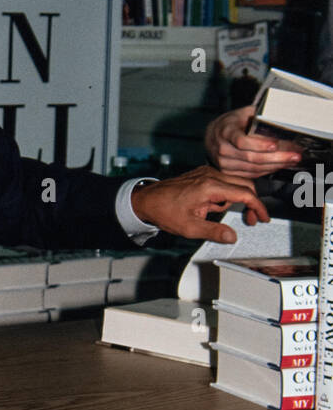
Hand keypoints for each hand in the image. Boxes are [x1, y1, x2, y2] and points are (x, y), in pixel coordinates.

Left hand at [131, 166, 270, 242]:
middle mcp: (210, 175)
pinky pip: (224, 181)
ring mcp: (206, 172)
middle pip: (245, 183)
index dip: (258, 206)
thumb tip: (232, 237)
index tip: (263, 218)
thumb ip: (213, 232)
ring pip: (235, 181)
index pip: (244, 193)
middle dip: (252, 202)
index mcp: (210, 186)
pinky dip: (228, 193)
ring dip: (240, 198)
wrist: (146, 200)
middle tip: (253, 220)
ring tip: (233, 216)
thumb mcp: (190, 227)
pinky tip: (217, 207)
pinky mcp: (202, 174)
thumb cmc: (164, 211)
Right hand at [204, 106, 303, 177]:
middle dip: (277, 157)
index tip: (275, 144)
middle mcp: (223, 149)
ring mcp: (224, 163)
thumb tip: (283, 117)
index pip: (242, 141)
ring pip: (253, 168)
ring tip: (291, 160)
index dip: (259, 144)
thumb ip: (259, 115)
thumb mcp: (243, 113)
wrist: (213, 136)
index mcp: (226, 131)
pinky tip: (279, 165)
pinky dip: (267, 171)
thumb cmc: (231, 123)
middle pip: (251, 158)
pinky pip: (251, 174)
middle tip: (294, 155)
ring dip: (275, 165)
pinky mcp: (228, 172)